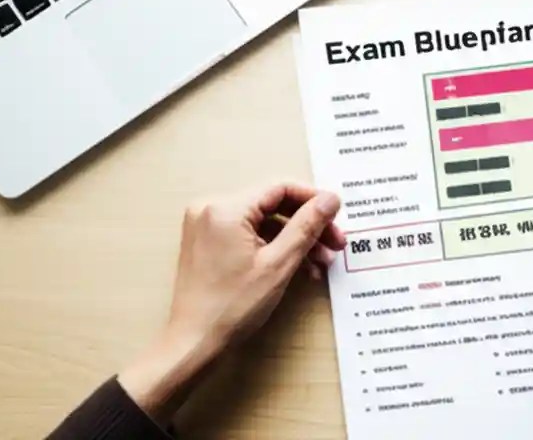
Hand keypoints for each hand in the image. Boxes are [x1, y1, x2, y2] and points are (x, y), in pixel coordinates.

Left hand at [118, 183, 345, 423]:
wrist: (194, 344)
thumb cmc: (232, 307)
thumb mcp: (279, 264)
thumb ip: (307, 226)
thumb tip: (330, 199)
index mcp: (225, 209)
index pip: (280, 188)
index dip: (314, 200)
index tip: (338, 216)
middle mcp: (211, 209)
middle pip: (273, 205)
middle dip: (308, 225)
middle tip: (335, 244)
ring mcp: (207, 226)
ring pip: (264, 222)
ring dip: (295, 239)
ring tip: (321, 263)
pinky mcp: (208, 243)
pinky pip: (249, 235)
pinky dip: (274, 248)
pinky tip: (298, 267)